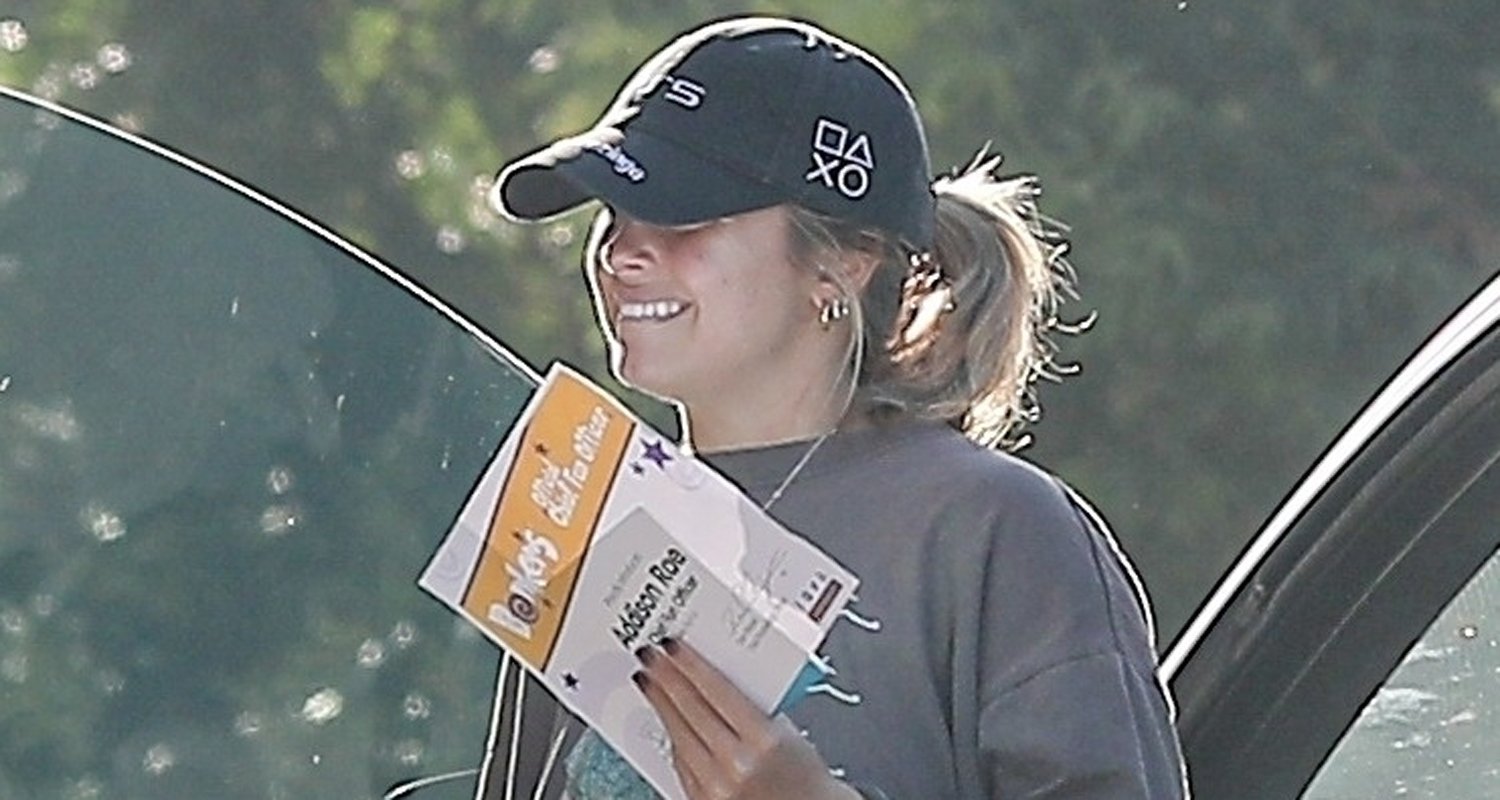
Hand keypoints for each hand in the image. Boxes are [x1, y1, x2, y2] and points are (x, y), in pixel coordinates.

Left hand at [632, 638, 860, 799]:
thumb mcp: (792, 736)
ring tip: (649, 684)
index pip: (716, 691)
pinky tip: (667, 724)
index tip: (673, 647)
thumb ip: (759, 710)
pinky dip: (673, 740)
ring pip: (679, 737)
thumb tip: (724, 682)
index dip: (690, 665)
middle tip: (651, 657)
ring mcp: (717, 787)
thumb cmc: (808, 783)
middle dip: (666, 679)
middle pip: (691, 711)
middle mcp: (738, 764)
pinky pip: (680, 765)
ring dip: (661, 706)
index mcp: (765, 740)